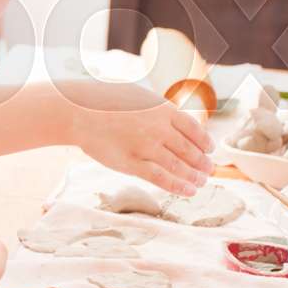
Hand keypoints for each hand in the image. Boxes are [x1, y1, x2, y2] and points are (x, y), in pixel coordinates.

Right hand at [60, 79, 213, 194]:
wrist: (77, 111)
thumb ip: (158, 108)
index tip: (210, 149)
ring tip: (201, 182)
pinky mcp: (132, 164)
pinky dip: (178, 186)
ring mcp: (146, 147)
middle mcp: (159, 129)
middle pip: (190, 150)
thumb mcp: (138, 96)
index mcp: (163, 110)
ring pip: (179, 166)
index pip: (194, 129)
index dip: (205, 142)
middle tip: (209, 170)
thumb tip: (174, 116)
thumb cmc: (104, 101)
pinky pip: (161, 178)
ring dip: (194, 176)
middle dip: (203, 162)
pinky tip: (189, 191)